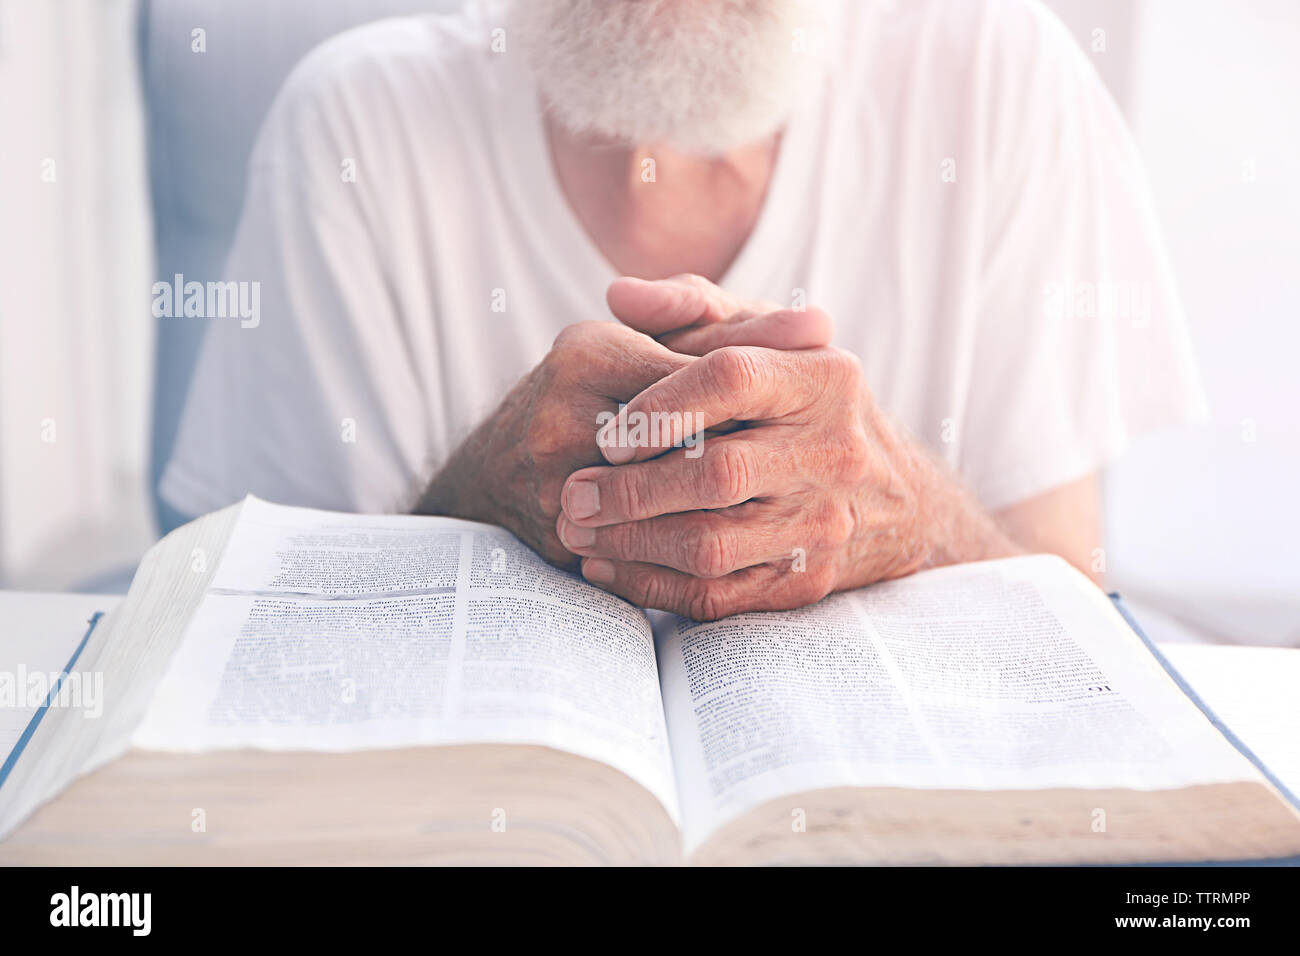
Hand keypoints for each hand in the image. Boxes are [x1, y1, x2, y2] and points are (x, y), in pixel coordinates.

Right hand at [419, 279, 833, 567]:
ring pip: (678, 508)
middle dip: (753, 466)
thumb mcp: (648, 346)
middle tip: (798, 477)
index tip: (802, 424)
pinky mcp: (560, 540)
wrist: (498, 472)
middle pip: (697, 449)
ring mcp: (553, 485)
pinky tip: (740, 549)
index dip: (762, 407)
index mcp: (586, 353)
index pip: (705, 381)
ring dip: (735, 515)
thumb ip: (731, 331)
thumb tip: (823, 324)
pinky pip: (647, 552)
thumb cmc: (591, 394)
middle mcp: (559, 415)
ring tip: (777, 512)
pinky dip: (698, 553)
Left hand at [556, 343, 1020, 618]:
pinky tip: (608, 567)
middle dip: (631, 489)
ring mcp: (824, 522)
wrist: (897, 500)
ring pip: (710, 543)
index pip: (732, 377)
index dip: (660, 406)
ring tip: (578, 531)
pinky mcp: (806, 581)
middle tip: (573, 493)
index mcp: (826, 375)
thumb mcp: (762, 339)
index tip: (610, 434)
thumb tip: (618, 294)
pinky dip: (652, 586)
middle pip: (717, 472)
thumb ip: (690, 308)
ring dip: (630, 543)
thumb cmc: (801, 403)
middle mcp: (836, 450)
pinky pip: (717, 595)